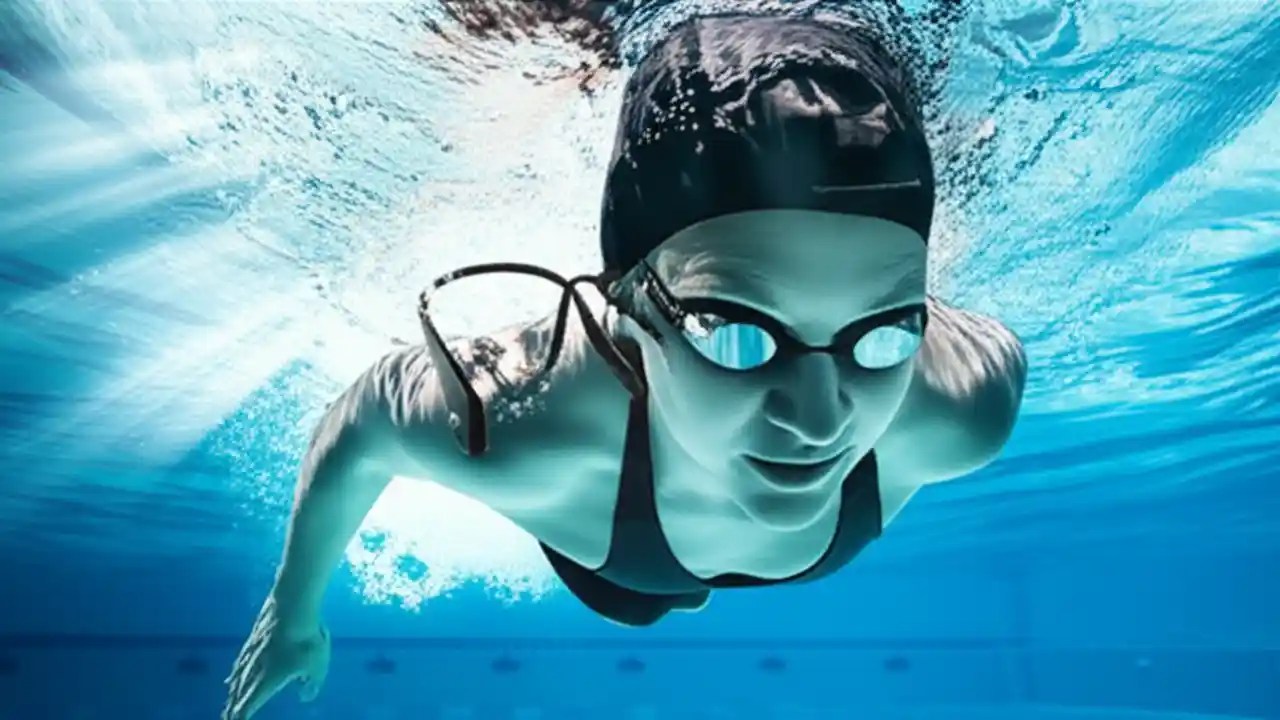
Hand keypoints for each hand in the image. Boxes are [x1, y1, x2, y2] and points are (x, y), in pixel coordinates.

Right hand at [222, 595, 330, 719]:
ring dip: (233, 691)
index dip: (241, 716)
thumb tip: (305, 696)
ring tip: (229, 699)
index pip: (249, 704)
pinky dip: (235, 672)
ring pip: (238, 677)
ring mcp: (251, 653)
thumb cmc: (306, 640)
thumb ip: (312, 684)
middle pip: (240, 692)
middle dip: (233, 706)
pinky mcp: (253, 639)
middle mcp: (254, 669)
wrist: (293, 606)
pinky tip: (234, 672)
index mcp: (267, 680)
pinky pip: (240, 662)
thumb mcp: (318, 666)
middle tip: (227, 717)